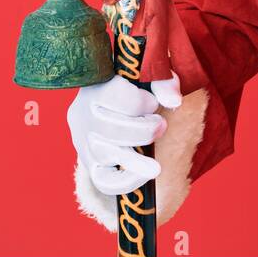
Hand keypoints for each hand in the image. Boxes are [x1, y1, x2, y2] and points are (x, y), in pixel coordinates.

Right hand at [67, 71, 181, 195]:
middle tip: (161, 126)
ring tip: (156, 157)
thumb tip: (174, 101)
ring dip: (138, 157)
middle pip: (112, 129)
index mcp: (97, 85)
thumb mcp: (150, 76)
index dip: (143, 102)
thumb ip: (164, 81)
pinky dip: (127, 181)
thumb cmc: (137, 86)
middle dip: (145, 130)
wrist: (115, 105)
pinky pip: (103, 180)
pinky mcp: (90, 162)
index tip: (155, 102)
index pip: (118, 96)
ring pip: (106, 154)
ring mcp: (83, 140)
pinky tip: (147, 174)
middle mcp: (84, 113)